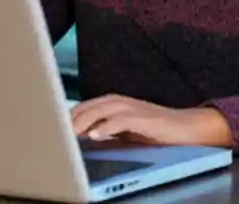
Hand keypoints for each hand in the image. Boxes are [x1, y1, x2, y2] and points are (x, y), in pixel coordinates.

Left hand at [70, 95, 232, 147]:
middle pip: (89, 106)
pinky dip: (108, 126)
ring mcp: (134, 108)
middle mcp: (121, 102)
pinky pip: (122, 120)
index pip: (83, 107)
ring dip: (85, 121)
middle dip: (71, 120)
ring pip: (102, 110)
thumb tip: (78, 136)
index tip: (51, 130)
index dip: (66, 117)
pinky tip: (96, 135)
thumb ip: (103, 128)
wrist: (187, 128)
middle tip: (54, 134)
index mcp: (114, 103)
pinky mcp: (145, 118)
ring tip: (70, 135)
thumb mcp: (124, 129)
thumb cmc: (154, 130)